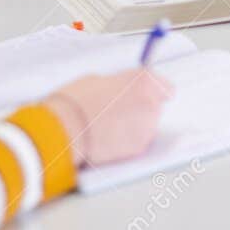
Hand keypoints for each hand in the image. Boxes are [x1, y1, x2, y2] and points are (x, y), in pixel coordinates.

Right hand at [44, 69, 173, 166]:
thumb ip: (118, 84)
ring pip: (147, 126)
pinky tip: (107, 138)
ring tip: (108, 126)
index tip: (144, 95)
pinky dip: (127, 141)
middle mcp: (151, 103)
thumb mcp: (97, 80)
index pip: (164, 87)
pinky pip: (137, 142)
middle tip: (117, 111)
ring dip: (134, 126)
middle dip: (140, 109)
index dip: (153, 92)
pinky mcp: (138, 149)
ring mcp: (147, 128)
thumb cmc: (76, 101)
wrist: (65, 130)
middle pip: (154, 107)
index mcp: (143, 81)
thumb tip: (121, 90)